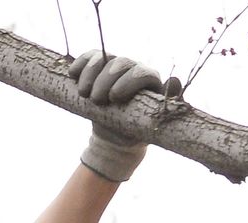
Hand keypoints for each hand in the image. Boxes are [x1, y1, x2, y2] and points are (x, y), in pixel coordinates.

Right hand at [68, 50, 171, 181]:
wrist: (116, 139)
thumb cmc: (136, 132)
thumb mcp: (150, 124)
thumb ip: (165, 104)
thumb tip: (174, 80)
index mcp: (150, 81)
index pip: (143, 73)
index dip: (128, 82)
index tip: (114, 98)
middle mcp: (133, 69)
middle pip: (121, 63)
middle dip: (106, 80)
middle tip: (97, 100)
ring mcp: (114, 67)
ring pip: (104, 57)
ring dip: (91, 73)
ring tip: (84, 93)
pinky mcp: (97, 68)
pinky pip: (89, 57)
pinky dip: (81, 63)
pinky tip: (73, 74)